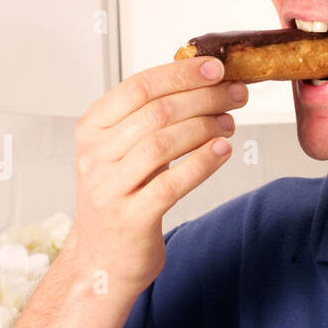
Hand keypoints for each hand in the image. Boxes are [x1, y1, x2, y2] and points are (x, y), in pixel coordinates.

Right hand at [68, 55, 247, 300]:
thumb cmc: (121, 197)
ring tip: (230, 124)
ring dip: (205, 128)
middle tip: (236, 95)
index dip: (180, 74)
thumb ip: (150, 119)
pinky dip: (201, 164)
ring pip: (163, 144)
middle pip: (155, 113)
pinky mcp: (130, 219)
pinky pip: (171, 184)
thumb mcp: (122, 152)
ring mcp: (109, 188)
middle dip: (203, 98)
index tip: (216, 68)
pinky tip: (222, 151)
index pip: (138, 87)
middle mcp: (95, 155)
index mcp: (91, 128)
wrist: (101, 258)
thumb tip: (202, 81)